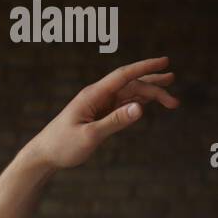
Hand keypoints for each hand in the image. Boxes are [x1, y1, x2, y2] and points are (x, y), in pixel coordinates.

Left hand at [28, 56, 178, 170]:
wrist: (44, 155)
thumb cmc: (62, 146)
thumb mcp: (90, 136)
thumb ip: (115, 122)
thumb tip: (140, 108)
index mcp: (94, 95)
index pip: (124, 75)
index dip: (145, 67)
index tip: (165, 61)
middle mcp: (98, 96)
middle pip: (131, 85)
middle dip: (153, 86)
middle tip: (174, 88)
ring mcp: (99, 105)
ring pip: (129, 95)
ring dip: (149, 96)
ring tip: (171, 101)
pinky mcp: (99, 115)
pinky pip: (122, 105)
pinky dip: (138, 104)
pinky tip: (150, 104)